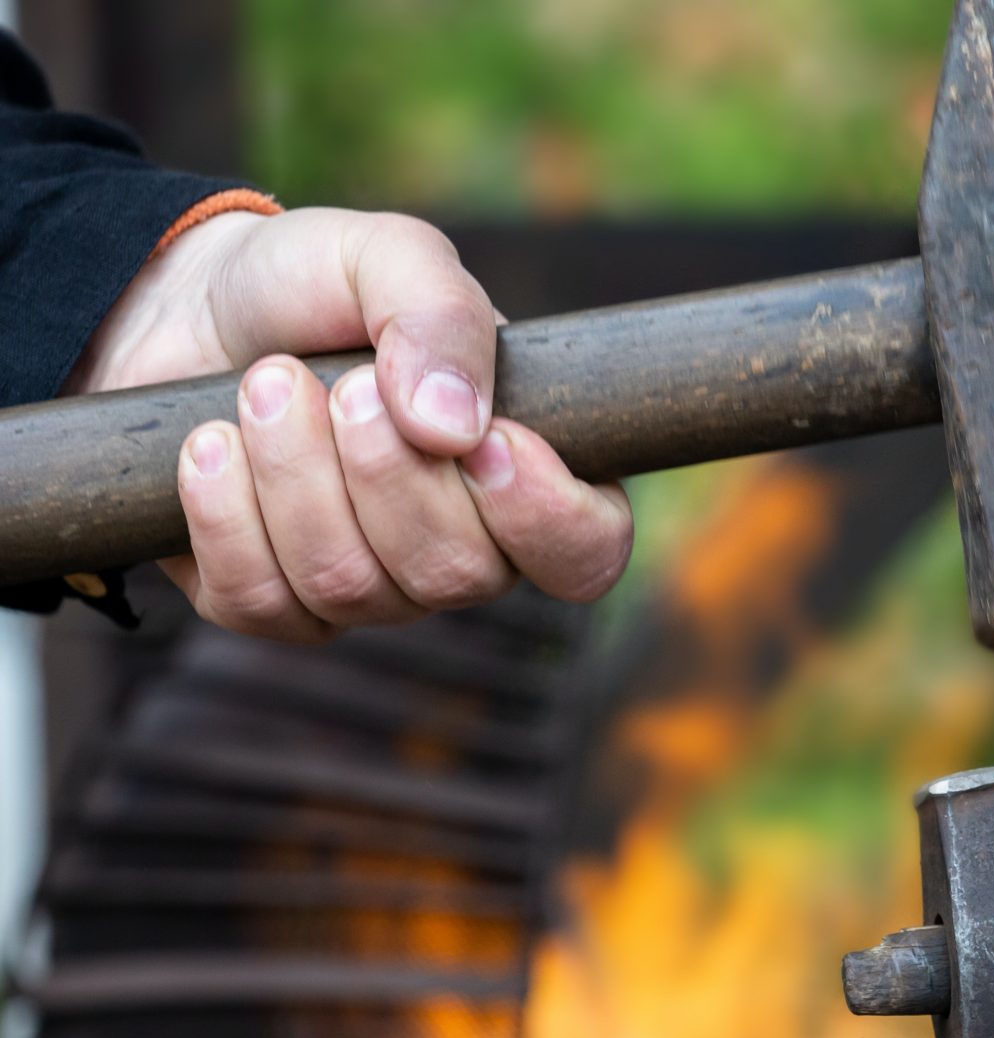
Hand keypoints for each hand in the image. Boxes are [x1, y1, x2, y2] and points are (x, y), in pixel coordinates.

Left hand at [69, 207, 632, 641]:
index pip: (586, 551)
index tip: (485, 440)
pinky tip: (210, 445)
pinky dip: (227, 512)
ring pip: (353, 586)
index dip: (545, 517)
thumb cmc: (316, 282)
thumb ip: (443, 318)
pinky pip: (263, 601)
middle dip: (387, 471)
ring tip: (264, 386)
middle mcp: (461, 547)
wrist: (184, 301)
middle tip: (343, 383)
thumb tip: (454, 428)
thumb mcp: (392, 256)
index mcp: (527, 472)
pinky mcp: (272, 603)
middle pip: (458, 573)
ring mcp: (370, 588)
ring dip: (295, 474)